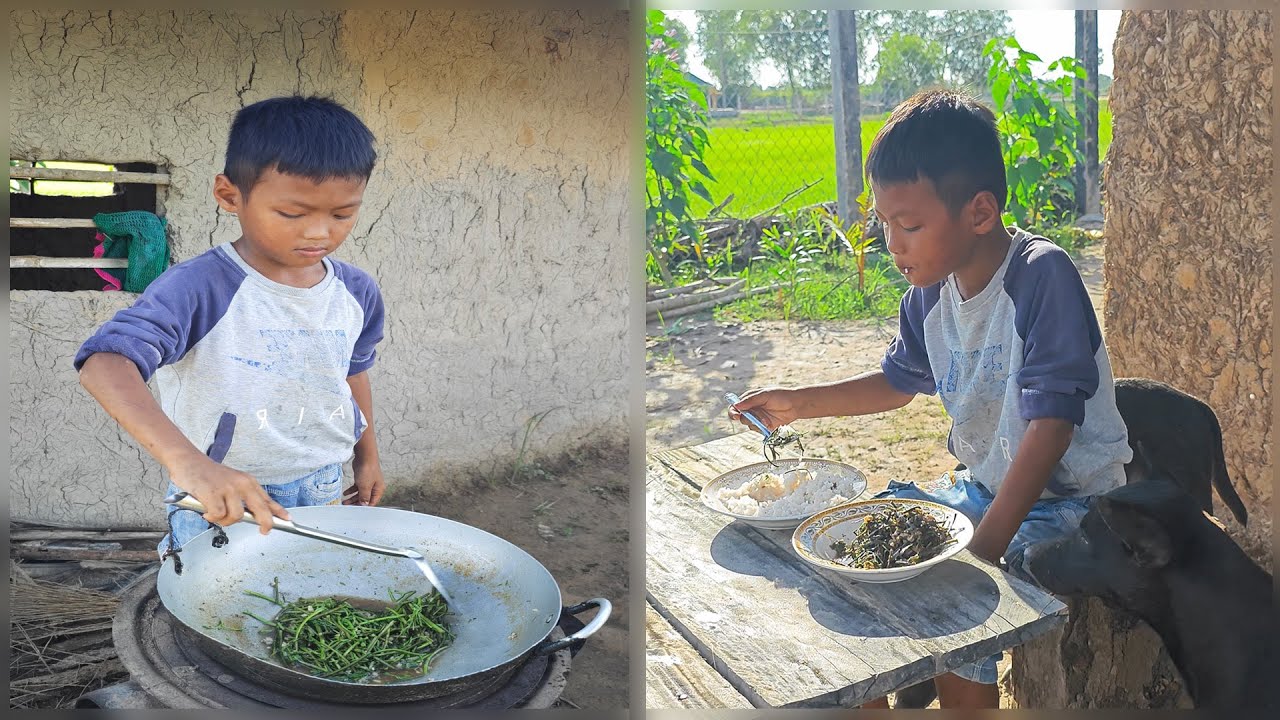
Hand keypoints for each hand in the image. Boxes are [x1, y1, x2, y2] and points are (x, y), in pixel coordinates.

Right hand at [169, 454, 289, 534]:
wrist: (188, 460)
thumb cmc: (209, 475)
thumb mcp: (233, 482)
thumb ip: (243, 497)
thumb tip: (253, 516)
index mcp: (248, 482)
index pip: (266, 499)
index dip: (278, 512)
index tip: (287, 520)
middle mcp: (241, 484)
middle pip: (260, 509)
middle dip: (265, 523)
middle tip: (264, 531)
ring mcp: (227, 488)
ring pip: (236, 516)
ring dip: (225, 521)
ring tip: (215, 514)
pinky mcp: (212, 493)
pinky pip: (218, 515)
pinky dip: (212, 517)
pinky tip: (206, 511)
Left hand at [344, 458, 384, 505]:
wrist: (364, 456)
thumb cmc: (368, 469)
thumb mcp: (365, 486)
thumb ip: (364, 497)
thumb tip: (364, 505)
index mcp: (378, 490)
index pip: (372, 502)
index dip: (364, 507)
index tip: (355, 510)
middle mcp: (374, 487)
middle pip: (365, 498)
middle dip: (355, 502)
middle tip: (347, 506)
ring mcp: (368, 482)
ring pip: (360, 493)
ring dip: (352, 497)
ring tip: (344, 501)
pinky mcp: (362, 478)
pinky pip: (357, 487)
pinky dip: (351, 490)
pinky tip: (345, 493)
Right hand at [728, 387, 800, 432]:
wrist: (795, 405)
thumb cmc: (780, 396)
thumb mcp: (764, 395)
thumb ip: (750, 400)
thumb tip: (736, 405)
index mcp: (749, 400)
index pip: (735, 407)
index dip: (733, 412)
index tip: (736, 416)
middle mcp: (751, 410)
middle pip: (741, 418)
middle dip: (748, 418)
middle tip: (755, 418)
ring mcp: (757, 419)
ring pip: (749, 425)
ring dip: (757, 423)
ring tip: (767, 420)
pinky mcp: (764, 426)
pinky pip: (758, 430)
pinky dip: (762, 428)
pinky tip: (769, 423)